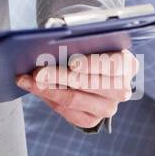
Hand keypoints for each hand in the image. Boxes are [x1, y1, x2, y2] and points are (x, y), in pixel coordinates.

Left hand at [17, 49, 138, 128]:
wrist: (85, 69)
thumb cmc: (85, 49)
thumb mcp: (86, 40)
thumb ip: (76, 38)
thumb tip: (51, 35)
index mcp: (126, 64)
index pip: (112, 64)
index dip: (92, 64)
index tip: (72, 63)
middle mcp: (122, 89)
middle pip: (89, 83)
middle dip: (59, 76)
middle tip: (37, 71)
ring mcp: (110, 107)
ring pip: (75, 99)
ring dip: (48, 89)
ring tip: (27, 80)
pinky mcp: (94, 120)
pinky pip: (68, 112)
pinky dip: (49, 99)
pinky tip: (34, 89)